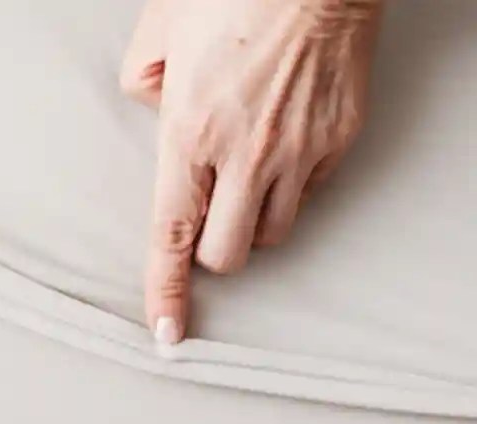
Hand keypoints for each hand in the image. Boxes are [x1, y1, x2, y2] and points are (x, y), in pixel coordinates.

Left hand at [120, 0, 382, 344]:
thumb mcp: (160, 34)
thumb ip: (142, 82)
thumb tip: (150, 109)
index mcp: (189, 132)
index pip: (172, 234)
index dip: (166, 291)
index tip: (166, 332)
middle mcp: (245, 153)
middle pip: (227, 254)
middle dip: (212, 252)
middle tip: (207, 220)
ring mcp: (298, 151)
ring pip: (273, 234)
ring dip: (252, 224)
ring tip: (244, 180)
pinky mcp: (338, 140)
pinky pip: (310, 193)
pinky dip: (290, 188)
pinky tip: (280, 147)